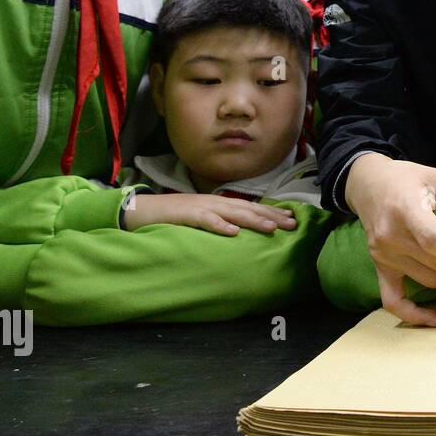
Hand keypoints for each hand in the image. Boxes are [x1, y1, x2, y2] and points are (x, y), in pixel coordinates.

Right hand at [123, 192, 298, 234]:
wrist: (143, 209)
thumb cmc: (176, 216)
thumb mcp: (203, 217)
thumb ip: (222, 220)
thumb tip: (243, 229)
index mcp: (220, 203)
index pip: (251, 207)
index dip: (272, 212)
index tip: (292, 219)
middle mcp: (215, 202)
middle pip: (248, 208)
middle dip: (271, 215)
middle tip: (292, 223)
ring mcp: (201, 207)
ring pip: (232, 213)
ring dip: (252, 219)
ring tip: (271, 227)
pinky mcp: (186, 215)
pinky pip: (205, 220)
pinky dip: (219, 225)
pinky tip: (233, 232)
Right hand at [345, 153, 435, 327]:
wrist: (368, 184)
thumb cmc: (406, 179)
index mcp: (406, 211)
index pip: (433, 239)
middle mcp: (391, 237)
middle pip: (434, 264)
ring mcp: (383, 256)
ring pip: (426, 280)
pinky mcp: (380, 267)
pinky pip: (393, 300)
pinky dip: (413, 313)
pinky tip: (435, 319)